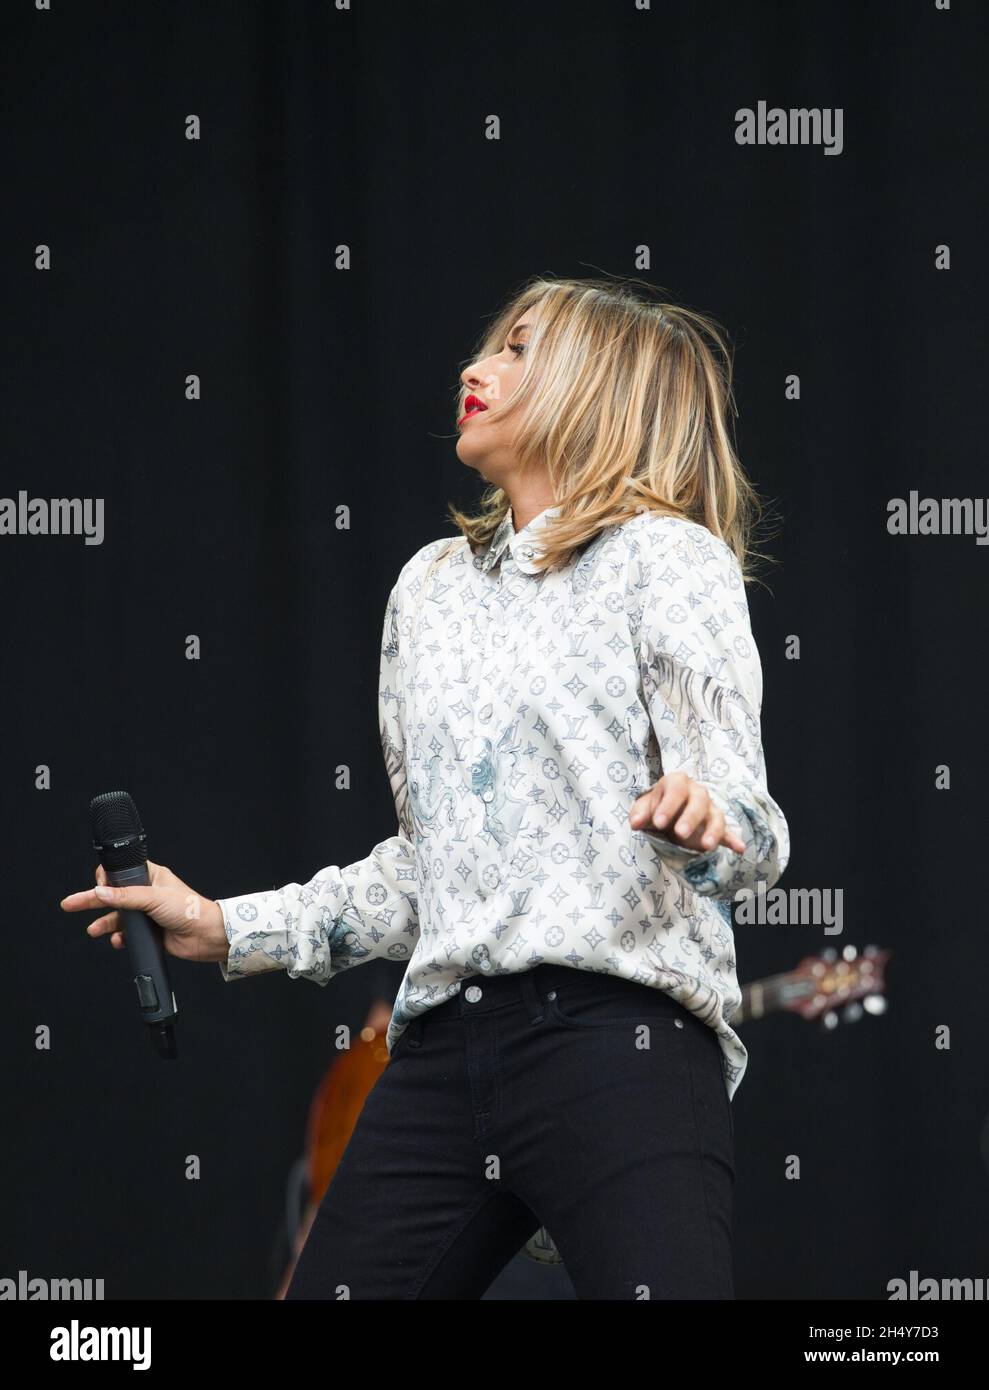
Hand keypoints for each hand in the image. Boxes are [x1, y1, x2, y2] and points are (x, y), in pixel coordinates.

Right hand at [60, 860, 229, 963]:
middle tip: (70, 904)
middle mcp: (147, 893)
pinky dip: (120, 937)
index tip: (96, 885)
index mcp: (151, 876)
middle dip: (91, 900)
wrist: (205, 936)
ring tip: (93, 930)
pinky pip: (127, 933)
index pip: (121, 873)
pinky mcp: (148, 931)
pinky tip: (119, 940)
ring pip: (118, 916)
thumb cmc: (189, 909)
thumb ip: (126, 896)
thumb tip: (101, 892)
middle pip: (113, 895)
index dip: (106, 878)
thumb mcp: (154, 898)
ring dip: (104, 922)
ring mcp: (147, 913)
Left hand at [629, 771, 745, 853]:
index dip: (668, 805)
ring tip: (707, 846)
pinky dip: (734, 840)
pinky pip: (728, 832)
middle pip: (700, 800)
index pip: (675, 789)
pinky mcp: (716, 826)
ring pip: (716, 816)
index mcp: (677, 782)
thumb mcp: (643, 807)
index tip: (658, 822)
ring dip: (713, 831)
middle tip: (680, 833)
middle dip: (691, 817)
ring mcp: (710, 809)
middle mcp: (697, 793)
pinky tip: (740, 848)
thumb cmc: (656, 807)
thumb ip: (639, 813)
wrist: (668, 812)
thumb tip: (636, 823)